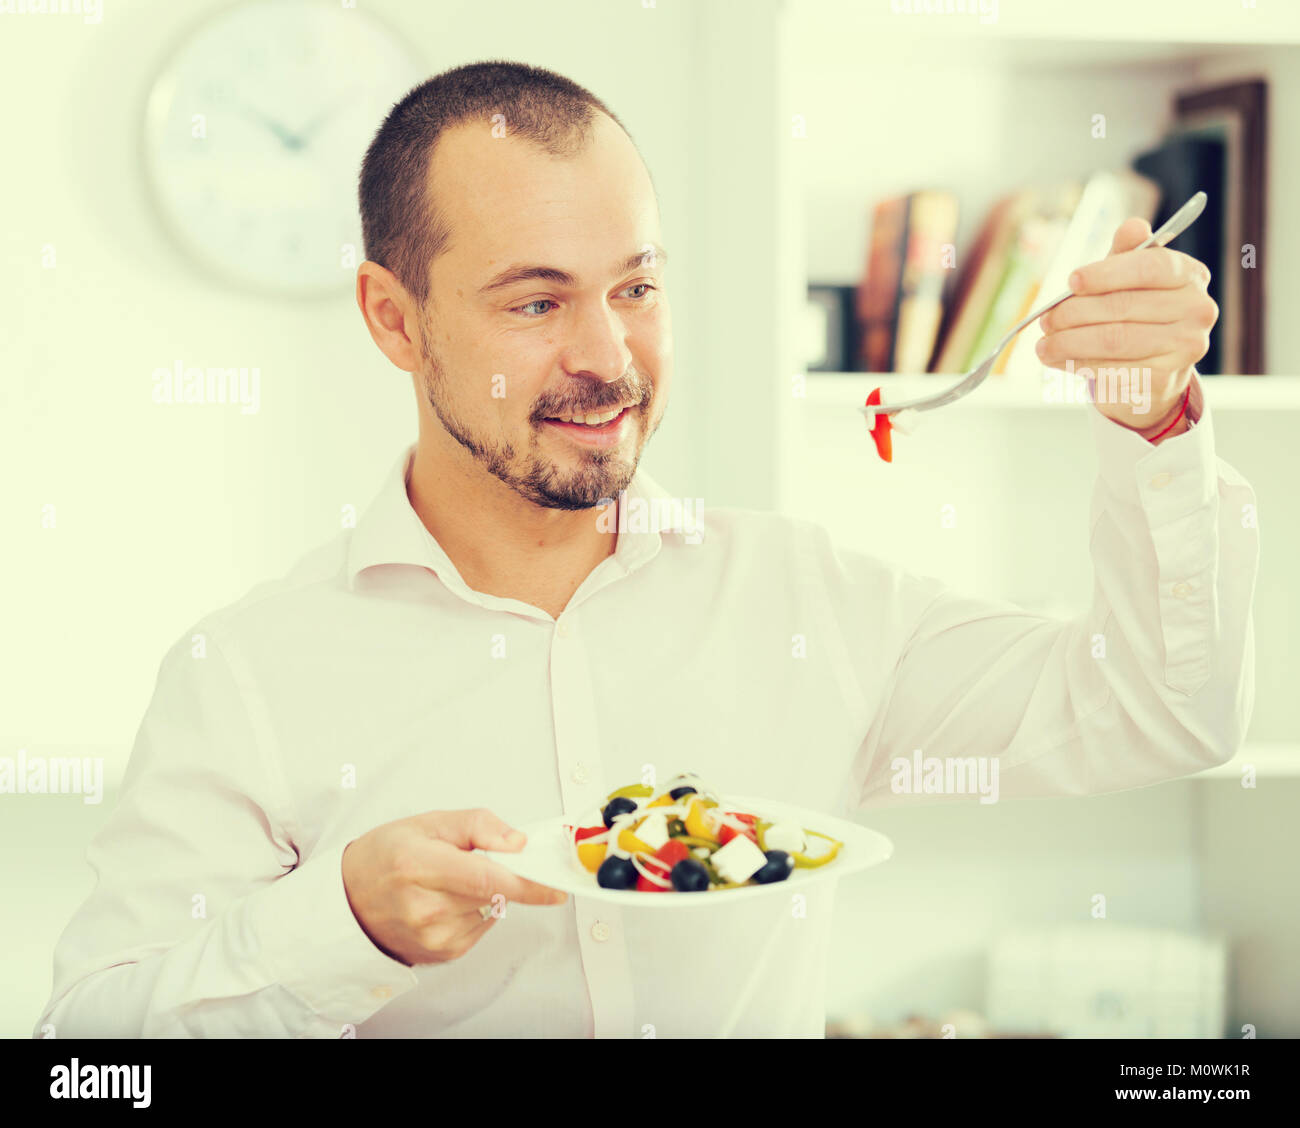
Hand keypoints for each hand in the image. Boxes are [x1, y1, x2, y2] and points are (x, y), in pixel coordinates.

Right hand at [342, 808, 567, 966]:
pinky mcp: (440, 953)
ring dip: (487, 893)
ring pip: (491, 910)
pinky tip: (448, 901)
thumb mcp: (430, 823)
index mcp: (418, 866)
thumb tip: (517, 843)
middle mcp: (424, 907)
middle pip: (493, 893)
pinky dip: (476, 911)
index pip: (487, 879)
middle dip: (505, 876)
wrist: (349, 899)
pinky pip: (481, 927)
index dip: (528, 884)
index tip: (556, 887)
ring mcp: (431, 936)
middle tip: (484, 860)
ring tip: (451, 881)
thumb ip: (478, 825)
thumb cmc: (388, 854)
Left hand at [1035, 217, 1217, 431]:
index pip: (1150, 266)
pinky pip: (1111, 369)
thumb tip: (1132, 226)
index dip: (1106, 273)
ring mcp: (1185, 347)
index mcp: (1190, 275)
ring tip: (1043, 345)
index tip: (1071, 281)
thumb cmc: (1135, 318)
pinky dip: (1077, 364)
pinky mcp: (1165, 379)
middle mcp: (1197, 310)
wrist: (1150, 376)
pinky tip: (1058, 361)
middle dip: (1074, 313)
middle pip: (1123, 306)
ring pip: (1114, 339)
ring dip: (1068, 342)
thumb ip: (1127, 254)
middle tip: (1046, 320)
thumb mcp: (1129, 282)